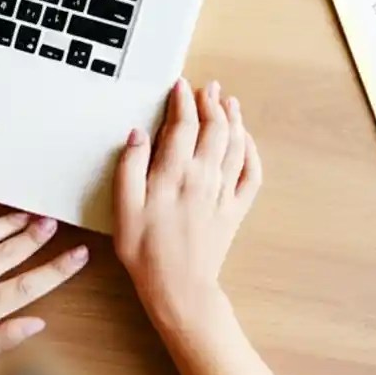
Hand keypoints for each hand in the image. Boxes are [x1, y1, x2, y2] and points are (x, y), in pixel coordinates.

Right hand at [114, 78, 261, 329]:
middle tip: (208, 87)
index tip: (180, 85)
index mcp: (174, 174)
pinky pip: (251, 173)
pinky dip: (252, 151)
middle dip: (212, 103)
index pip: (183, 125)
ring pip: (236, 145)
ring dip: (233, 119)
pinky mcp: (235, 209)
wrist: (180, 289)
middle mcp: (204, 177)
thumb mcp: (123, 210)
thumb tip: (137, 134)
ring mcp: (223, 192)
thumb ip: (129, 168)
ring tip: (228, 102)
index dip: (182, 101)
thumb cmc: (145, 251)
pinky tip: (246, 140)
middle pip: (214, 128)